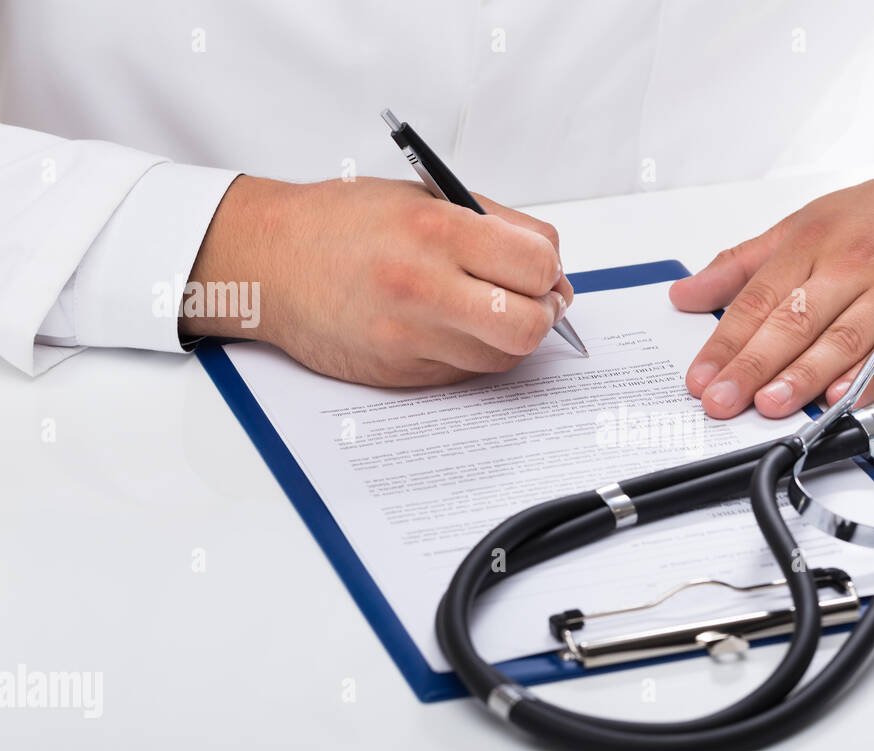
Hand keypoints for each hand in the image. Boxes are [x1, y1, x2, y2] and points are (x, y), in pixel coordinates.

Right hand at [184, 176, 572, 385]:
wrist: (270, 262)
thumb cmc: (342, 223)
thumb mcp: (422, 197)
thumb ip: (493, 224)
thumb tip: (549, 261)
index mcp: (435, 232)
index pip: (537, 265)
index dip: (549, 269)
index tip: (540, 266)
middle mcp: (424, 289)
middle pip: (530, 325)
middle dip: (543, 312)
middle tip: (531, 297)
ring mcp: (411, 339)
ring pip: (504, 357)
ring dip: (509, 335)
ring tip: (484, 307)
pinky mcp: (402, 374)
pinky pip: (467, 372)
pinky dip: (473, 352)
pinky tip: (451, 325)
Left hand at [669, 129, 873, 417]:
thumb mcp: (809, 222)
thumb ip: (746, 265)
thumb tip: (687, 294)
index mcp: (818, 241)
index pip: (760, 298)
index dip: (727, 341)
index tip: (702, 377)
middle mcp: (858, 265)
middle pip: (797, 321)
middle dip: (755, 365)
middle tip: (723, 400)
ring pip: (847, 339)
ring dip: (807, 377)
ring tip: (772, 405)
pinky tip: (848, 396)